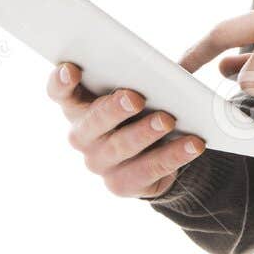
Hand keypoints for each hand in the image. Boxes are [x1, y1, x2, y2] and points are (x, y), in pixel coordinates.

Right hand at [46, 62, 206, 199]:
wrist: (153, 155)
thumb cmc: (138, 112)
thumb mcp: (132, 93)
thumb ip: (132, 80)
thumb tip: (156, 69)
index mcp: (78, 106)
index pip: (60, 93)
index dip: (61, 82)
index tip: (71, 69)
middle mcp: (83, 136)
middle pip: (92, 122)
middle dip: (113, 110)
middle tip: (135, 98)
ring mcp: (99, 163)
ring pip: (120, 147)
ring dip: (145, 133)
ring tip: (168, 120)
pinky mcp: (121, 184)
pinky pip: (148, 170)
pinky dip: (174, 156)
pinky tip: (194, 144)